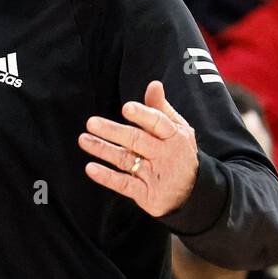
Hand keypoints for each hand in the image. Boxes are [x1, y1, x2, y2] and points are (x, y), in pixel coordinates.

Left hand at [80, 80, 198, 217]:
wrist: (194, 192)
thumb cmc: (178, 153)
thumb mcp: (177, 130)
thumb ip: (161, 109)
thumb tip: (153, 84)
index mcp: (174, 136)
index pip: (158, 123)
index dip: (142, 115)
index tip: (126, 108)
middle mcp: (165, 154)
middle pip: (137, 140)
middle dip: (113, 131)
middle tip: (91, 122)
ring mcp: (155, 175)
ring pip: (126, 160)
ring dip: (103, 149)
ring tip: (83, 140)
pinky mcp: (147, 194)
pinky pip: (124, 184)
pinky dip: (107, 177)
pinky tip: (91, 168)